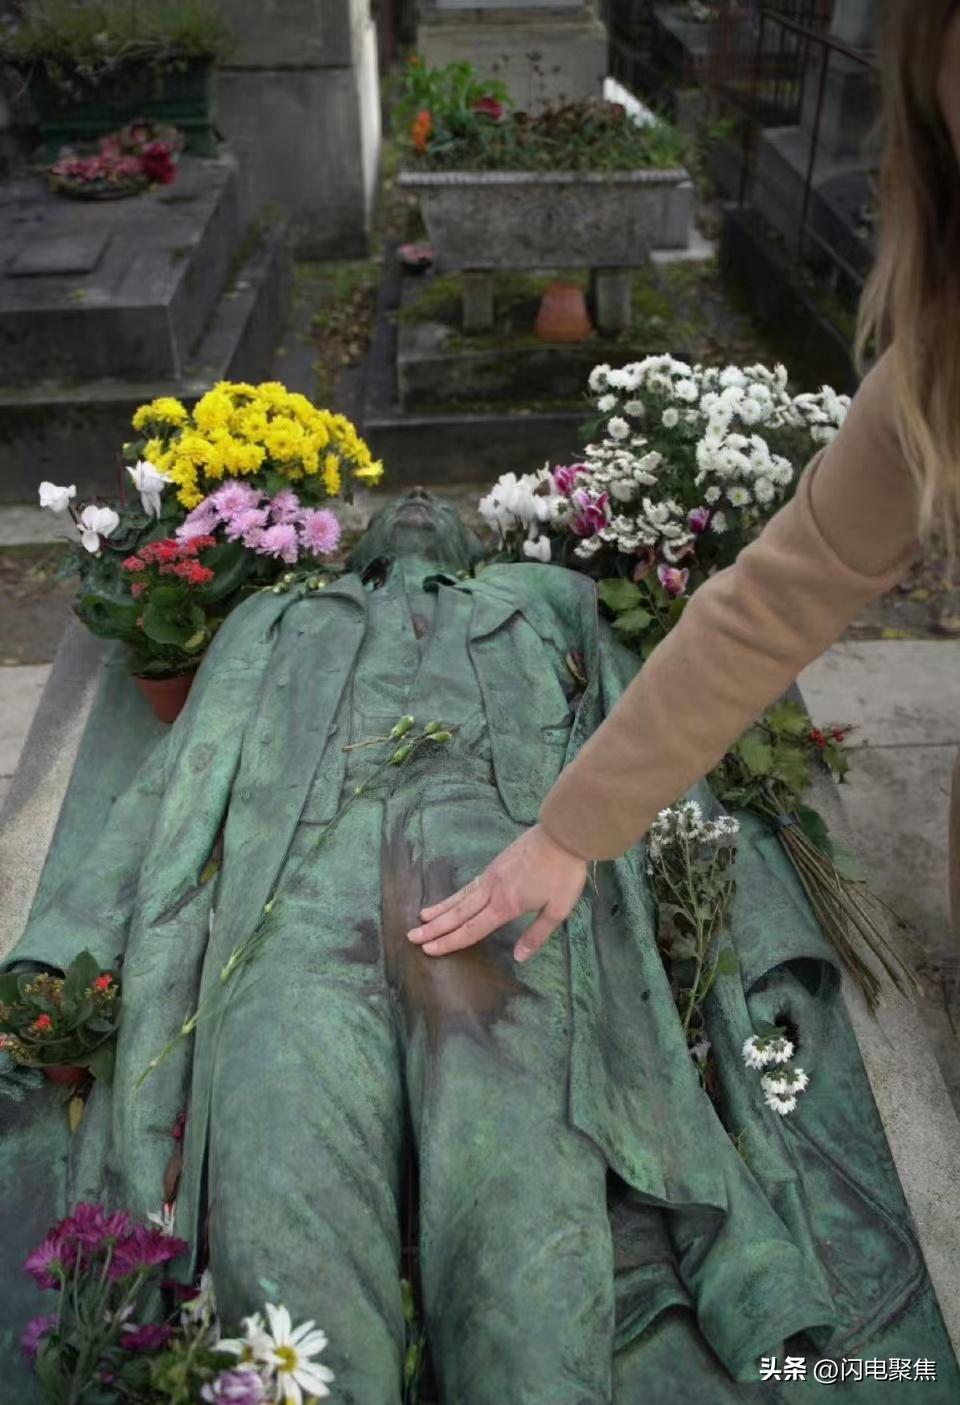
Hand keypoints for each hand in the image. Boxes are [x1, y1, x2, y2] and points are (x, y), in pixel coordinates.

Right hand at [407, 824, 587, 961]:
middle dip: (434, 928)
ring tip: (421, 918)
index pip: (471, 929)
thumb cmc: (563, 874)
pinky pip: (469, 886)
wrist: (562, 834)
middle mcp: (491, 891)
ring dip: (439, 910)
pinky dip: (455, 896)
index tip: (429, 950)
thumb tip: (519, 958)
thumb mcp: (557, 909)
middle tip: (411, 937)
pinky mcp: (494, 866)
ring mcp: (490, 876)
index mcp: (505, 905)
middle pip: (457, 914)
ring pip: (460, 897)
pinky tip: (451, 900)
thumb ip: (537, 935)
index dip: (449, 942)